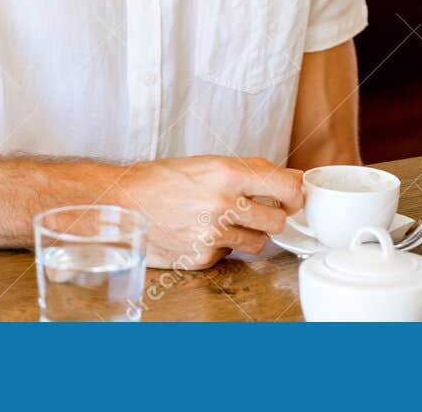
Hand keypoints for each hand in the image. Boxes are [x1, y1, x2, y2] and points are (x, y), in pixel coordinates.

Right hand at [112, 155, 302, 268]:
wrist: (124, 204)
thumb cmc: (165, 180)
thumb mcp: (211, 163)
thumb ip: (255, 172)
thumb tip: (296, 179)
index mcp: (228, 174)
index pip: (287, 189)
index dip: (295, 195)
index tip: (293, 197)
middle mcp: (223, 205)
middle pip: (278, 221)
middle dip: (272, 216)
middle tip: (256, 209)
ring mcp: (213, 235)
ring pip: (258, 242)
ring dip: (248, 233)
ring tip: (223, 219)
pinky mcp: (203, 258)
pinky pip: (231, 254)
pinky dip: (223, 246)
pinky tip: (202, 232)